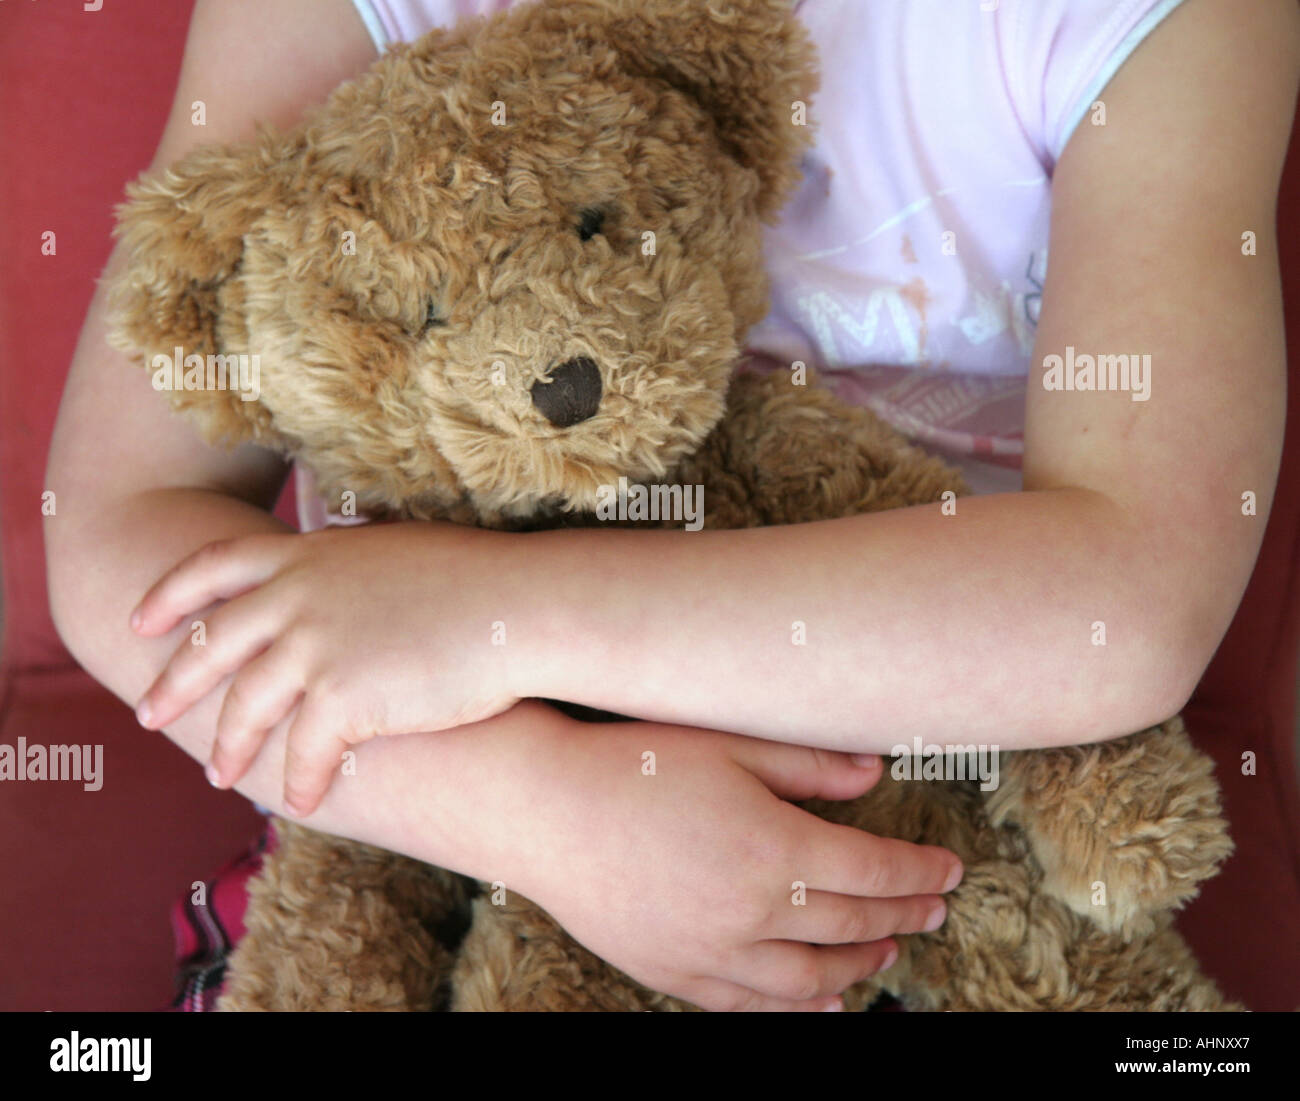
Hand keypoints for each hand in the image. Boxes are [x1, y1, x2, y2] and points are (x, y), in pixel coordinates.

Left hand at [130, 523, 522, 814]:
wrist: (522, 606)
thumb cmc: (479, 579)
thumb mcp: (398, 549)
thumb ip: (351, 560)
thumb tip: (342, 558)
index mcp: (310, 556)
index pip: (214, 567)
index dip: (170, 596)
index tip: (141, 620)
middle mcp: (299, 595)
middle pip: (213, 646)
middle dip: (174, 685)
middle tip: (149, 715)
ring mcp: (317, 645)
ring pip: (247, 707)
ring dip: (232, 747)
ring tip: (222, 776)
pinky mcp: (344, 696)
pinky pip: (305, 753)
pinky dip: (301, 782)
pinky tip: (305, 803)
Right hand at [510, 717, 962, 1011]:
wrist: (542, 809)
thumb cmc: (631, 762)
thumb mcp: (727, 743)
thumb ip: (807, 764)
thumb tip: (875, 775)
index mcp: (773, 848)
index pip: (874, 872)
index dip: (919, 873)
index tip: (949, 871)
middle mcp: (751, 912)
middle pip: (849, 924)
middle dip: (900, 916)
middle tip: (930, 911)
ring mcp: (711, 951)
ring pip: (808, 979)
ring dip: (857, 969)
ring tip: (885, 956)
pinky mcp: (673, 972)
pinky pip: (749, 1006)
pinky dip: (794, 1009)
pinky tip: (818, 1005)